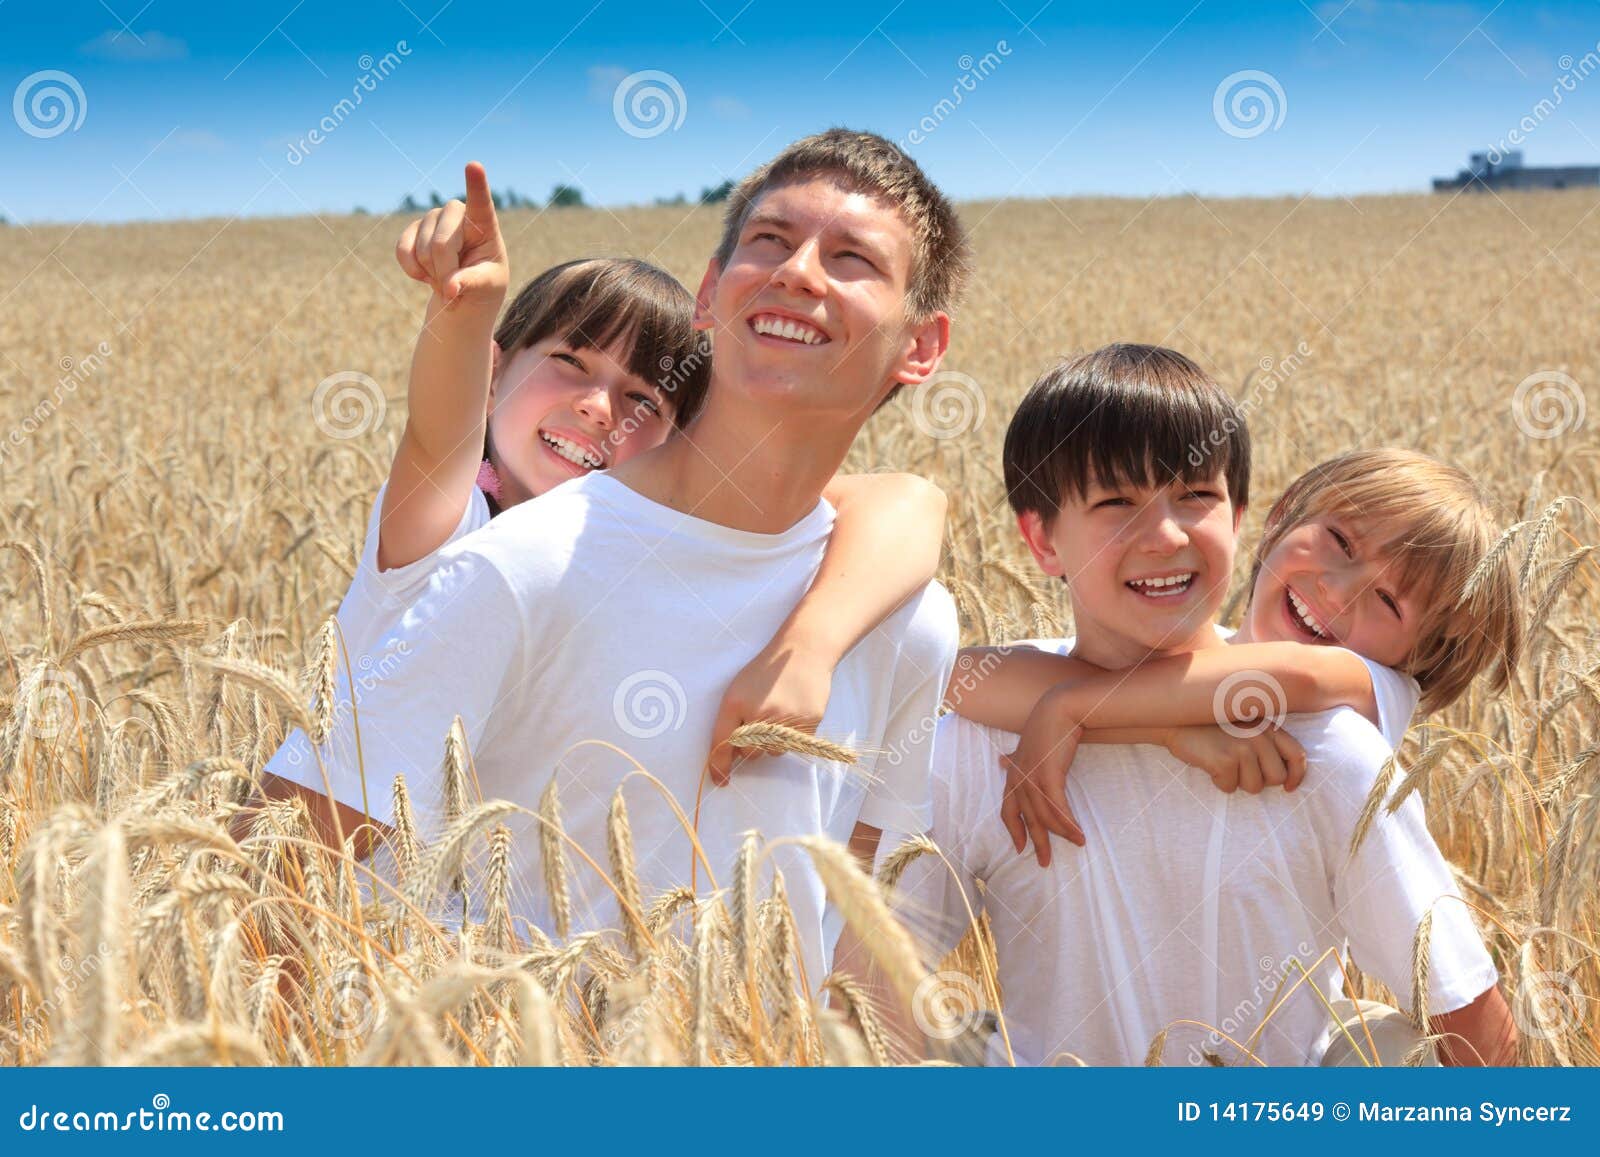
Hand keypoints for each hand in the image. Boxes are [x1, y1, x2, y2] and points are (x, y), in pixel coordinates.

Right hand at [394, 161, 507, 305]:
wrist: (463, 291)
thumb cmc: (484, 286)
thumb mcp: (487, 288)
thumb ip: (470, 284)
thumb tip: (450, 289)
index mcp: (485, 225)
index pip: (481, 203)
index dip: (476, 185)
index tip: (474, 165)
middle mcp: (458, 214)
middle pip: (442, 243)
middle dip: (445, 271)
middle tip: (456, 285)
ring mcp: (434, 218)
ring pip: (422, 249)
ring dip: (432, 273)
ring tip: (446, 276)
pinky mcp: (413, 230)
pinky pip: (403, 251)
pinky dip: (413, 270)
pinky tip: (426, 273)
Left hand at [705, 639, 833, 785]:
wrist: (804, 652)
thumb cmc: (767, 672)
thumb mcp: (740, 688)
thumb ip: (733, 719)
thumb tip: (734, 754)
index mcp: (736, 703)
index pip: (722, 743)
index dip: (719, 766)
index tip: (721, 781)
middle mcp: (759, 714)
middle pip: (751, 754)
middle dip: (752, 746)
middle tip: (761, 724)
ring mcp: (784, 720)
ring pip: (774, 752)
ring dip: (773, 742)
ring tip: (780, 714)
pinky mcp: (807, 724)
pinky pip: (795, 746)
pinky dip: (793, 736)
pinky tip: (794, 713)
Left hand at [998, 704, 1084, 866]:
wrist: (1059, 710)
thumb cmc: (1044, 727)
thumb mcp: (1025, 745)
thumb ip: (1014, 757)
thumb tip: (1001, 760)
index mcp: (1012, 775)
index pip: (1007, 810)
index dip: (1013, 831)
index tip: (1019, 849)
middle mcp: (1018, 779)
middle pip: (1027, 819)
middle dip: (1037, 842)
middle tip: (1045, 862)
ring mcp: (1032, 778)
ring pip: (1045, 817)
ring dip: (1061, 834)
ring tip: (1076, 844)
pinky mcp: (1048, 776)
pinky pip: (1058, 809)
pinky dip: (1068, 824)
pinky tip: (1079, 834)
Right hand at [1161, 724, 1306, 794]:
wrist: (1175, 717)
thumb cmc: (1210, 725)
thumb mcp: (1243, 725)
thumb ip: (1264, 741)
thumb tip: (1281, 776)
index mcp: (1268, 727)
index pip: (1297, 755)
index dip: (1296, 775)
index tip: (1288, 787)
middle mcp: (1260, 736)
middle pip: (1276, 778)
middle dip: (1259, 780)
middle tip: (1240, 770)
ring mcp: (1243, 748)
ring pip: (1254, 787)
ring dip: (1237, 782)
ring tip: (1223, 764)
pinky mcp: (1225, 760)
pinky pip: (1229, 788)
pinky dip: (1218, 782)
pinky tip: (1209, 765)